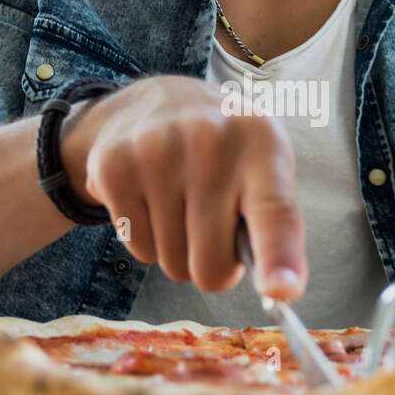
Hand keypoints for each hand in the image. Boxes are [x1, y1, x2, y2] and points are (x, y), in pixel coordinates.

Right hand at [59, 75, 305, 298]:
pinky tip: (152, 198)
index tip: (281, 293)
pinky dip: (147, 238)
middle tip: (212, 228)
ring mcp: (155, 152)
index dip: (280, 257)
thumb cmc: (226, 151)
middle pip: (211, 263)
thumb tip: (276, 292)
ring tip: (181, 204)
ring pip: (170, 262)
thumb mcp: (264, 166)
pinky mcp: (113, 167)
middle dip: (212, 265)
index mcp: (262, 145)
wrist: (159, 101)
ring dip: (178, 249)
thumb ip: (275, 226)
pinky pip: (138, 249)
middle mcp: (210, 142)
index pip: (275, 210)